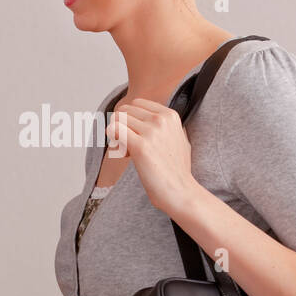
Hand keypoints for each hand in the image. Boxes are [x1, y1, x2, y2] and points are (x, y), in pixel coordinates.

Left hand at [107, 99, 201, 216]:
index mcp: (170, 115)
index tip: (135, 136)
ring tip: (128, 152)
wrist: (181, 191)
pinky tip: (124, 154)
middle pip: (124, 111)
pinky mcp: (141, 146)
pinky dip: (114, 142)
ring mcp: (151, 132)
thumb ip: (163, 125)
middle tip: (129, 146)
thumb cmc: (176, 169)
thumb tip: (143, 117)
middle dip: (121, 126)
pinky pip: (114, 131)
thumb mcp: (177, 137)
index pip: (136, 103)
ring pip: (117, 120)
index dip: (130, 119)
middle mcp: (161, 120)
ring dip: (117, 136)